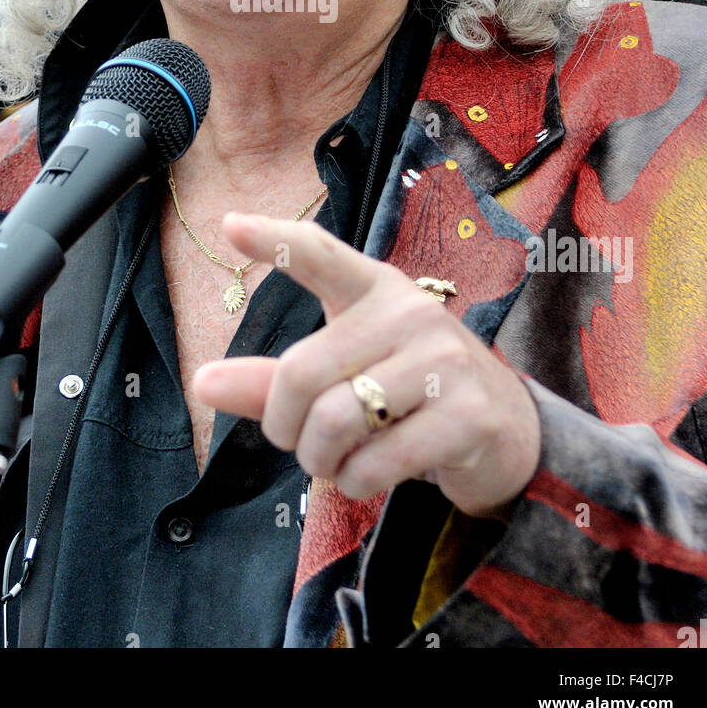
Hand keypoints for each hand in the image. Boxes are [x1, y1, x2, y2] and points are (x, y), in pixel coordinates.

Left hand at [192, 213, 540, 515]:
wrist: (504, 431)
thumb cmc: (406, 395)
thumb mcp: (344, 376)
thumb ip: (273, 381)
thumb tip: (201, 382)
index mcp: (375, 289)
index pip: (321, 255)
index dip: (276, 241)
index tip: (230, 225)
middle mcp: (411, 312)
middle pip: (302, 373)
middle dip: (285, 426)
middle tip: (302, 442)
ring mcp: (444, 360)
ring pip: (336, 421)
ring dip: (321, 460)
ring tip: (339, 460)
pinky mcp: (467, 414)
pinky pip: (375, 462)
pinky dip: (356, 482)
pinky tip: (371, 475)